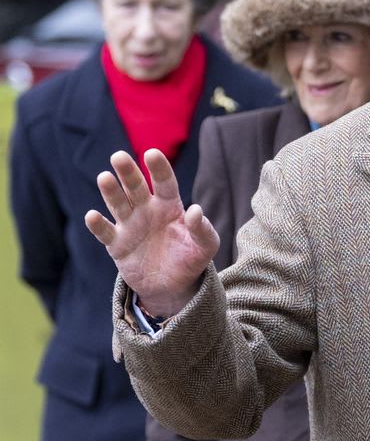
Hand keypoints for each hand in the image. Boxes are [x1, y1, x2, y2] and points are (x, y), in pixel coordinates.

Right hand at [84, 149, 218, 316]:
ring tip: (105, 178)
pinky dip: (98, 225)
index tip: (152, 154)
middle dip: (128, 172)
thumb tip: (195, 211)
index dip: (159, 169)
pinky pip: (106, 232)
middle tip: (119, 156)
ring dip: (111, 192)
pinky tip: (93, 216)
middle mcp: (147, 210)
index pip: (165, 183)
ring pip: (118, 204)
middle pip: (136, 187)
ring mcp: (130, 226)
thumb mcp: (205, 245)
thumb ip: (202, 229)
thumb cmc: (190, 258)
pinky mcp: (117, 244)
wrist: (173, 286)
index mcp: (169, 205)